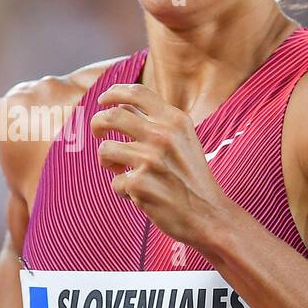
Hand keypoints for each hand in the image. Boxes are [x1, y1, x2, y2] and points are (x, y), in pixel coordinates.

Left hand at [91, 83, 233, 248]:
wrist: (209, 215)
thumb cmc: (192, 179)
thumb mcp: (184, 141)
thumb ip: (157, 123)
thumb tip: (121, 107)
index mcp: (175, 120)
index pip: (137, 92)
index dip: (114, 93)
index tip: (103, 100)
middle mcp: (163, 135)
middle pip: (112, 116)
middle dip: (97, 124)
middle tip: (97, 134)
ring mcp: (150, 159)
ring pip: (105, 149)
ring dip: (107, 161)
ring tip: (120, 171)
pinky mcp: (140, 184)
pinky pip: (115, 182)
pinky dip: (122, 191)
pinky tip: (138, 195)